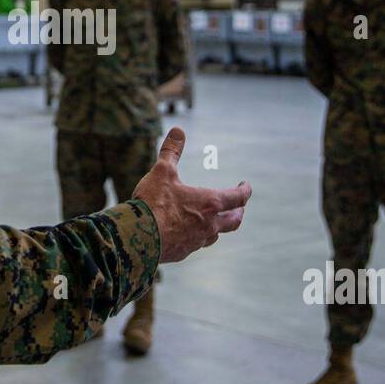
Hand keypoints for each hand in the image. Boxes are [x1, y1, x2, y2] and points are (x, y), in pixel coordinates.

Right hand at [133, 128, 250, 263]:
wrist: (137, 237)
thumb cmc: (153, 202)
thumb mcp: (162, 172)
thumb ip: (171, 151)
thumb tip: (178, 130)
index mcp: (209, 203)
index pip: (237, 197)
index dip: (245, 190)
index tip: (246, 186)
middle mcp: (208, 224)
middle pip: (233, 221)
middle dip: (238, 213)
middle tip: (239, 208)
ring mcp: (196, 241)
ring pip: (215, 235)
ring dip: (218, 227)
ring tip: (213, 222)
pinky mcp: (182, 253)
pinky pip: (195, 245)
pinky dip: (196, 238)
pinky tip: (187, 235)